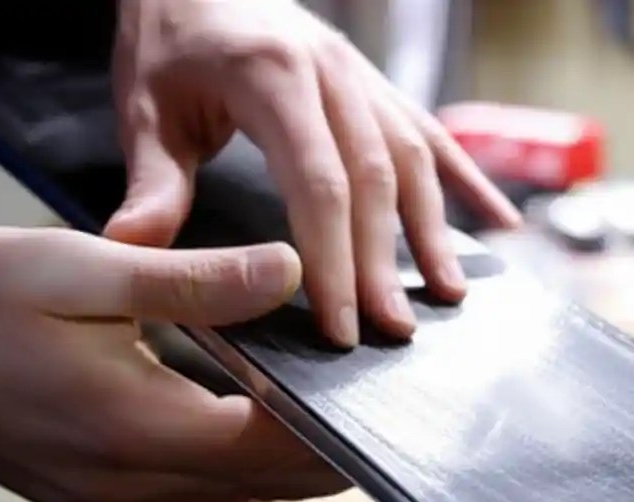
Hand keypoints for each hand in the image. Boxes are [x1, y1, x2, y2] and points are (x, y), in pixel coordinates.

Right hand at [0, 227, 345, 501]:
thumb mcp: (88, 272)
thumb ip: (198, 282)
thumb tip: (290, 272)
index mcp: (136, 429)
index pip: (274, 451)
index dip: (336, 429)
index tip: (376, 397)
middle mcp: (127, 487)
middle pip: (264, 489)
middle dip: (320, 453)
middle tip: (356, 401)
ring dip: (271, 466)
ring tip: (296, 403)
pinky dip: (221, 477)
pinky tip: (224, 425)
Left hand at [105, 0, 521, 347]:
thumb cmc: (168, 39)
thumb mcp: (145, 107)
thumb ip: (152, 182)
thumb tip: (134, 254)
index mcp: (272, 76)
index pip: (318, 182)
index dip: (335, 259)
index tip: (341, 323)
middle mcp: (331, 72)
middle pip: (373, 178)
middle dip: (386, 261)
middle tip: (395, 330)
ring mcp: (361, 75)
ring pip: (412, 157)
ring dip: (433, 229)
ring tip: (446, 293)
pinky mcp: (375, 84)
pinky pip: (430, 133)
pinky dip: (467, 180)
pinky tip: (499, 222)